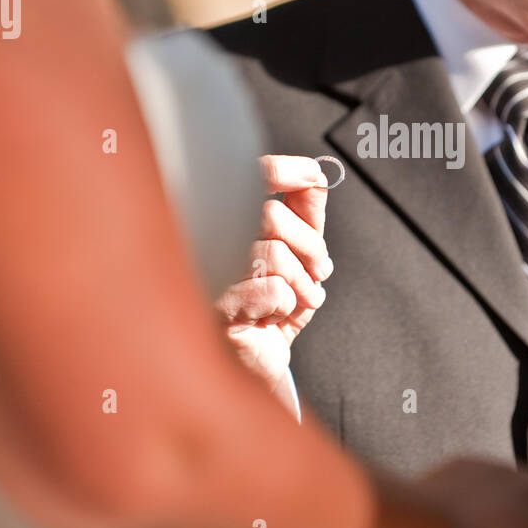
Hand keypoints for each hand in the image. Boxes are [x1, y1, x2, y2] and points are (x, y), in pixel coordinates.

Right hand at [215, 155, 331, 391]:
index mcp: (230, 220)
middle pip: (273, 215)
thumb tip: (317, 174)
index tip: (312, 177)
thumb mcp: (299, 252)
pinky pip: (273, 290)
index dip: (289, 168)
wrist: (260, 359)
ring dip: (303, 284)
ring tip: (301, 301)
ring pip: (274, 254)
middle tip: (318, 273)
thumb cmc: (275, 302)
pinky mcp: (216, 310)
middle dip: (311, 247)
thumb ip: (306, 210)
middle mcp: (211, 241)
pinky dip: (289, 304)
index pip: (256, 173)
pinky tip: (275, 317)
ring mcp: (208, 275)